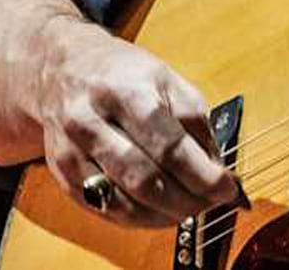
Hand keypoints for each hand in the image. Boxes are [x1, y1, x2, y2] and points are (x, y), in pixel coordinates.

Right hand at [30, 18, 238, 227]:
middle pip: (144, 180)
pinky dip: (139, 218)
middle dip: (186, 200)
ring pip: (123, 202)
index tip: (229, 189)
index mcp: (124, 91)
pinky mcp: (62, 174)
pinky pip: (105, 210)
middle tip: (212, 203)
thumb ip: (193, 120)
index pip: (169, 145)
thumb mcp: (166, 78)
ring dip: (165, 215)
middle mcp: (91, 122)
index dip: (203, 175)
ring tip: (190, 209)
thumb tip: (216, 166)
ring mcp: (70, 151)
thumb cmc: (121, 73)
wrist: (59, 69)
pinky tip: (160, 210)